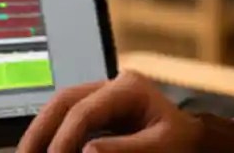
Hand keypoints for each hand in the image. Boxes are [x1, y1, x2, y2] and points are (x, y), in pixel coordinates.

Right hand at [17, 72, 203, 152]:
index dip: (65, 138)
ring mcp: (102, 97)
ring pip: (59, 107)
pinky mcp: (97, 112)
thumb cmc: (182, 145)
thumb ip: (125, 150)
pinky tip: (41, 149)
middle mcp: (111, 86)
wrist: (194, 144)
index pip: (84, 109)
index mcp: (129, 88)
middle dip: (41, 131)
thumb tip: (85, 151)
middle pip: (63, 100)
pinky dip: (51, 136)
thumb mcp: (161, 148)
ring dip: (40, 133)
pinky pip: (66, 119)